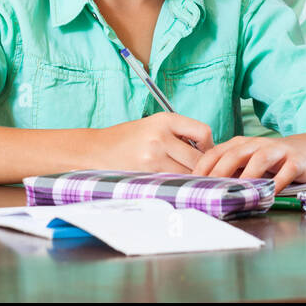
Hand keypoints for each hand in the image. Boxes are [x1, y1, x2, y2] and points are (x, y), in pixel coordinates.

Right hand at [83, 114, 213, 172]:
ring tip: (184, 178)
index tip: (204, 152)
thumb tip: (208, 150)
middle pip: (199, 158)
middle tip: (199, 171)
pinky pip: (172, 183)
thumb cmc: (128, 138)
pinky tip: (171, 183)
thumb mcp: (154, 125)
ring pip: (187, 174)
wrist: (96, 149)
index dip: (209, 145)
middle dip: (202, 167)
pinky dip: (176, 185)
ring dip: (190, 178)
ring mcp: (153, 157)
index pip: (203, 132)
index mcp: (165, 120)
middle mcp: (160, 136)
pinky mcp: (145, 174)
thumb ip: (179, 133)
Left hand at [191, 134, 305, 192]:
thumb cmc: (274, 160)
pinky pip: (286, 171)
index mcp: (242, 144)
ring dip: (248, 176)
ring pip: (260, 160)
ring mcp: (278, 151)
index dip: (202, 166)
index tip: (190, 183)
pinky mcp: (296, 161)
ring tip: (238, 192)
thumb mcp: (249, 161)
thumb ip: (231, 171)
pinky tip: (270, 194)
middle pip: (235, 154)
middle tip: (210, 190)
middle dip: (220, 172)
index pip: (216, 152)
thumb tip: (204, 190)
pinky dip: (278, 183)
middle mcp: (257, 145)